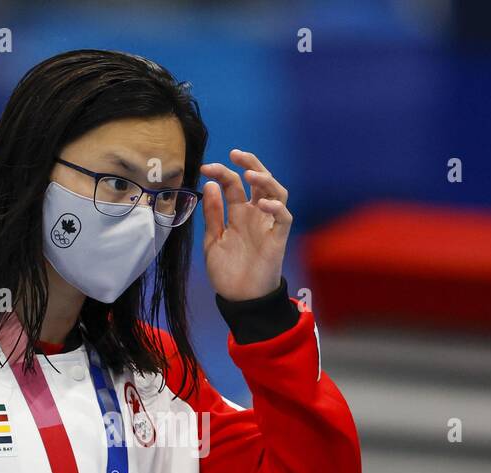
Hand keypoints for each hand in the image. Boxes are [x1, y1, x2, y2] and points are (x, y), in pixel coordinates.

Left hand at [200, 148, 290, 301]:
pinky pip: (284, 217)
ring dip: (266, 180)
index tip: (205, 168)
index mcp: (239, 213)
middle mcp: (255, 215)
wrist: (239, 299)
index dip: (222, 173)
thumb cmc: (227, 272)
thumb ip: (213, 214)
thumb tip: (210, 184)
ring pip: (277, 192)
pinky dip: (276, 207)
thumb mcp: (213, 240)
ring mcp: (268, 225)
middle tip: (235, 154)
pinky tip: (262, 203)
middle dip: (250, 164)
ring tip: (250, 175)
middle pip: (260, 181)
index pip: (234, 185)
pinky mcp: (278, 238)